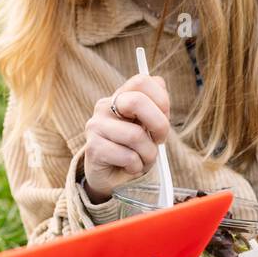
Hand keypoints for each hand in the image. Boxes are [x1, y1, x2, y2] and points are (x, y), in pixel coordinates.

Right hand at [81, 73, 170, 201]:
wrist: (111, 175)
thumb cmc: (134, 148)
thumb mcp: (149, 126)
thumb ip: (156, 106)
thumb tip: (161, 90)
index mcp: (119, 96)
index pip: (141, 80)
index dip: (161, 99)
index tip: (164, 118)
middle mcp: (104, 107)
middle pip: (136, 101)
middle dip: (159, 124)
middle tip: (159, 140)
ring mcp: (95, 126)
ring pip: (135, 135)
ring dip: (148, 154)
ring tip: (143, 159)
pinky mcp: (93, 148)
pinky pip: (127, 156)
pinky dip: (136, 166)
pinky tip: (130, 167)